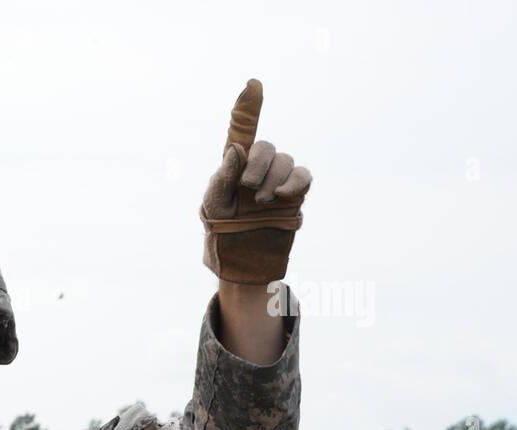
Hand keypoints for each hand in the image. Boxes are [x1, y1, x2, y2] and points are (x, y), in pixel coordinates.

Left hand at [200, 79, 311, 284]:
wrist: (241, 259)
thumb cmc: (221, 230)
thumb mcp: (213, 206)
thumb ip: (222, 177)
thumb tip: (237, 150)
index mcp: (234, 166)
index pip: (242, 132)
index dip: (248, 108)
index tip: (253, 84)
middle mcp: (257, 168)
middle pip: (266, 147)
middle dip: (258, 164)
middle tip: (248, 188)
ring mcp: (278, 180)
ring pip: (285, 161)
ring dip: (273, 179)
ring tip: (261, 201)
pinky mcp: (295, 194)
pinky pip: (303, 177)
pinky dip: (295, 182)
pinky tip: (282, 195)